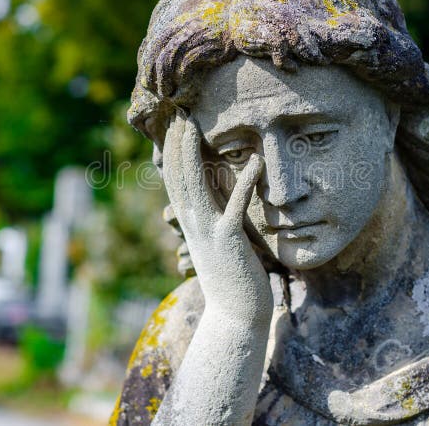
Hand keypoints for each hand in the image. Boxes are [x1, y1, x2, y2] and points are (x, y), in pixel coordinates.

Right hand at [162, 111, 271, 322]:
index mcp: (191, 222)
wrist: (237, 315)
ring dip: (193, 153)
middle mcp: (193, 223)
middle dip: (176, 143)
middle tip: (177, 112)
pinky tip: (255, 160)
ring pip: (195, 185)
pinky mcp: (229, 241)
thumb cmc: (234, 276)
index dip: (173, 150)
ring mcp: (209, 231)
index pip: (176, 178)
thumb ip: (216, 212)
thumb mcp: (219, 238)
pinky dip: (244, 182)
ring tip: (193, 125)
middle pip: (179, 175)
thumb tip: (215, 187)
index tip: (175, 123)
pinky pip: (235, 206)